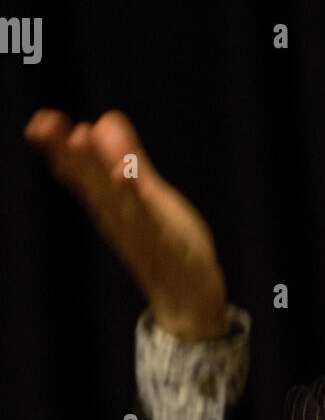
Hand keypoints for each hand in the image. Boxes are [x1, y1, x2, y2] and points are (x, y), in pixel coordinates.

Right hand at [23, 109, 229, 339]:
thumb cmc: (168, 243)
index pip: (82, 174)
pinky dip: (136, 203)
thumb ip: (128, 159)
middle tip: (44, 124)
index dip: (60, 149)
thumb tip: (104, 119)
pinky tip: (124, 178)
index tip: (42, 121)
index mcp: (112, 207)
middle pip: (91, 184)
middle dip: (69, 154)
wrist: (188, 299)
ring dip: (96, 170)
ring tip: (80, 137)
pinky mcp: (167, 250)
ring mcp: (141, 237)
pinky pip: (149, 225)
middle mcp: (119, 221)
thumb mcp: (148, 194)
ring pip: (115, 201)